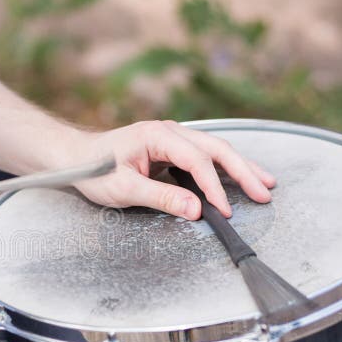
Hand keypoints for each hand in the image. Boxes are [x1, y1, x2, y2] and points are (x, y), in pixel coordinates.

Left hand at [71, 121, 275, 218]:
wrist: (75, 158)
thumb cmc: (94, 170)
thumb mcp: (125, 188)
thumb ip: (161, 197)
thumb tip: (196, 208)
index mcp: (157, 135)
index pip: (197, 160)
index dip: (214, 187)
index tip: (224, 210)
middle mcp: (169, 132)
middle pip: (216, 149)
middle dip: (243, 171)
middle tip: (264, 192)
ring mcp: (172, 138)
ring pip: (215, 150)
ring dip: (240, 167)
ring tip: (265, 183)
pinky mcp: (172, 149)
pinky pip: (205, 156)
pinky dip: (225, 168)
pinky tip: (239, 178)